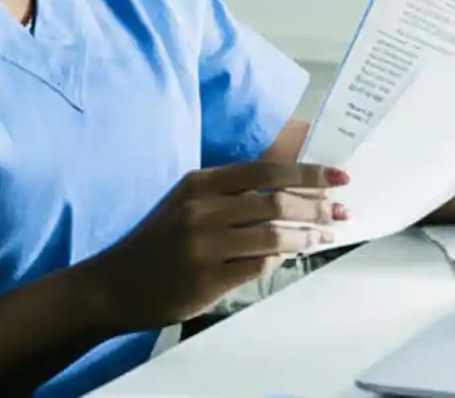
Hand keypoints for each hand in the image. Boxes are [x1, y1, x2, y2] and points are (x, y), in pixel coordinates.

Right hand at [84, 161, 350, 331]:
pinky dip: (282, 259)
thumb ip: (229, 194)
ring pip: (274, 235)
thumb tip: (289, 190)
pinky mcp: (207, 279)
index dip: (307, 172)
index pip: (265, 170)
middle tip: (339, 210)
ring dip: (308, 236)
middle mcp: (202, 210)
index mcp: (199, 183)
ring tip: (325, 236)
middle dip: (317, 206)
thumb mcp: (186, 203)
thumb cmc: (157, 241)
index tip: (337, 176)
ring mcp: (204, 245)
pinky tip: (293, 255)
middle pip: (276, 201)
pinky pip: (258, 265)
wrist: (114, 283)